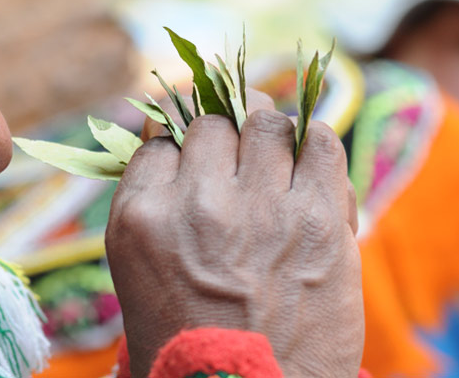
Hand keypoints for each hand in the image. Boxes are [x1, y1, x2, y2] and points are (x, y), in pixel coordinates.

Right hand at [105, 90, 362, 377]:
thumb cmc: (190, 337)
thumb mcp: (139, 269)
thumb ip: (150, 202)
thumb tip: (171, 137)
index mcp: (141, 217)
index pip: (159, 140)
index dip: (180, 148)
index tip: (195, 162)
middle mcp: (197, 203)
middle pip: (211, 123)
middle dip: (222, 138)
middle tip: (235, 163)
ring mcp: (261, 208)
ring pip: (265, 121)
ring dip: (267, 134)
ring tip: (273, 160)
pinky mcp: (318, 220)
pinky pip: (319, 141)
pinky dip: (312, 141)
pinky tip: (307, 161)